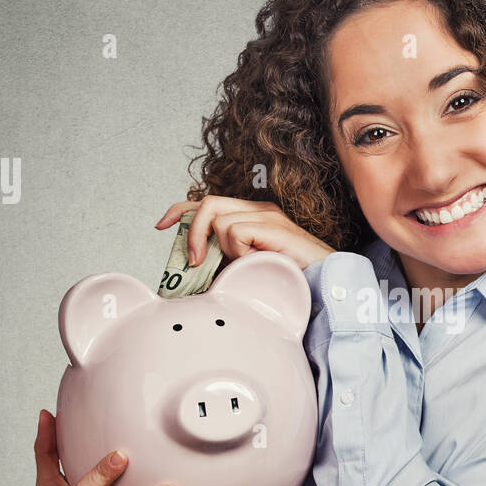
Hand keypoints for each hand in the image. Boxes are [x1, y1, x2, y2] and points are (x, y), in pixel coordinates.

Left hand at [155, 195, 335, 271]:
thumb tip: (193, 267)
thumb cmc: (288, 279)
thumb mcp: (246, 267)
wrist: (324, 283)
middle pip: (207, 204)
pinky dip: (238, 252)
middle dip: (192, 232)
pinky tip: (254, 261)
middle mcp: (258, 209)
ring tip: (243, 265)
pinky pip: (235, 232)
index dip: (180, 210)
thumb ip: (223, 262)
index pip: (206, 202)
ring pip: (220, 221)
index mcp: (251, 216)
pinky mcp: (271, 225)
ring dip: (223, 250)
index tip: (161, 226)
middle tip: (192, 262)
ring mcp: (266, 215)